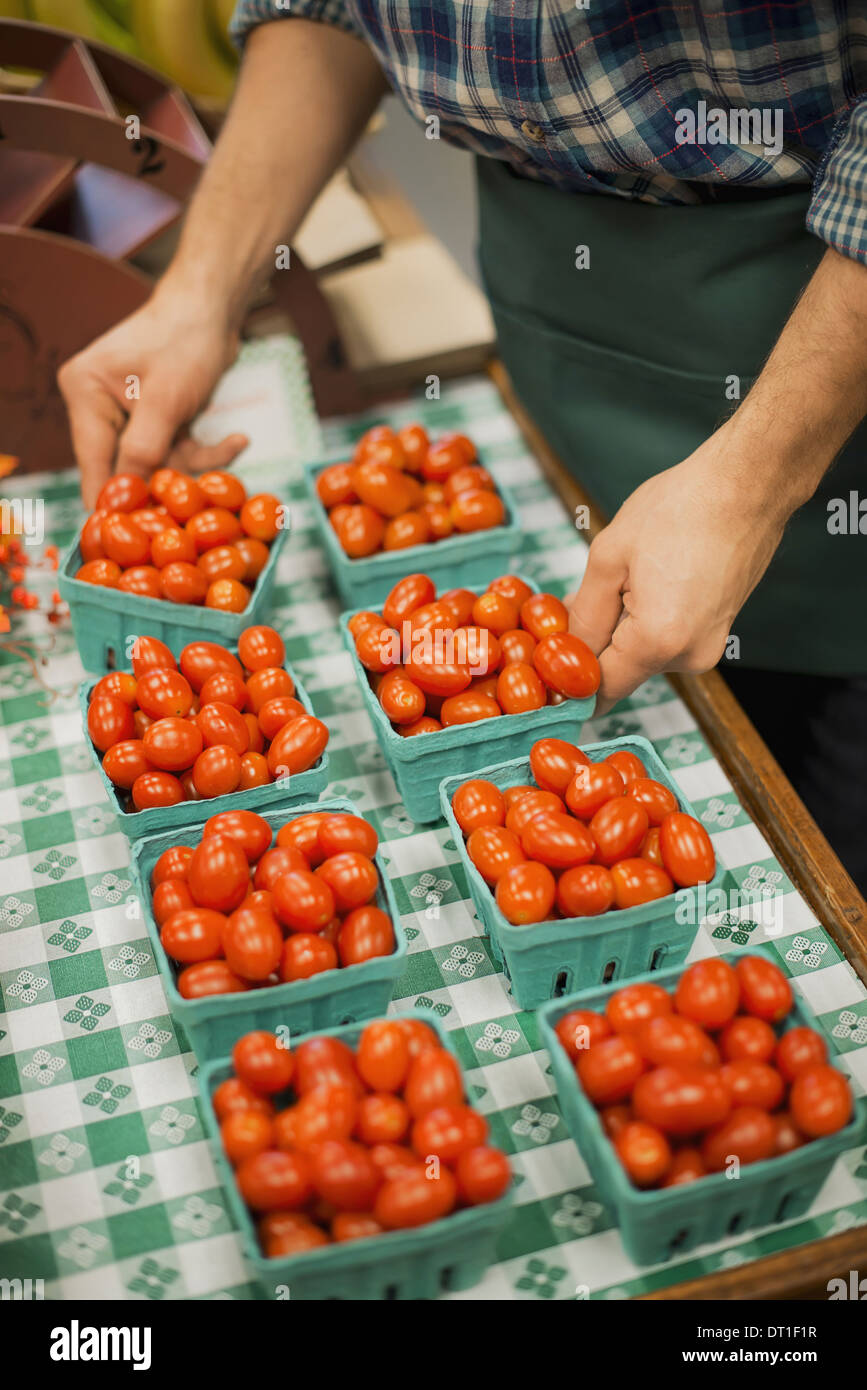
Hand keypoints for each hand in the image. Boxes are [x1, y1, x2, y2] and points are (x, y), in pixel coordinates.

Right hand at [58, 287, 248, 507]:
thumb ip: (144, 450)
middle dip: (166, 480)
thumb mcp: (166, 400)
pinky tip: (237, 439)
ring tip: (232, 445)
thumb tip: (128, 497)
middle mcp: (100, 406)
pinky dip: (206, 450)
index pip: (94, 462)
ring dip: (196, 463)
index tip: (135, 533)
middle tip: (195, 503)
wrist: (216, 306)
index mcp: (86, 395)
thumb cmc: (186, 340)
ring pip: (158, 462)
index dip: (113, 500)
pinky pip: (177, 449)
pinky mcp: (158, 419)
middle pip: (127, 466)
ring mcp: (129, 414)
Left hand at [568, 422, 792, 714]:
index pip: (600, 690)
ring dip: (619, 628)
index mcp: (657, 641)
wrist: (748, 485)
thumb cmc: (681, 508)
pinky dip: (646, 620)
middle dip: (592, 644)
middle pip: (622, 672)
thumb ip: (584, 615)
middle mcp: (688, 656)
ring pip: (643, 654)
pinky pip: (666, 639)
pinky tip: (645, 579)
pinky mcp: (717, 632)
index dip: (567, 682)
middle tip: (569, 602)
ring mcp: (708, 647)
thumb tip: (565, 651)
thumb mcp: (609, 557)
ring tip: (620, 577)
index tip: (544, 666)